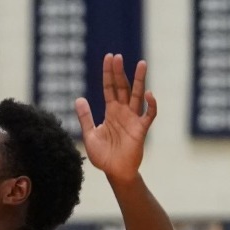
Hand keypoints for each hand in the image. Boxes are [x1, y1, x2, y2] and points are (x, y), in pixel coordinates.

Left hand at [75, 54, 156, 184]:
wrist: (114, 172)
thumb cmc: (103, 156)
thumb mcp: (90, 134)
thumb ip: (85, 117)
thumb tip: (78, 98)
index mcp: (111, 112)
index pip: (109, 88)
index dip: (109, 74)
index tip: (108, 58)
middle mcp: (123, 112)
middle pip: (122, 87)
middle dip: (120, 72)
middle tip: (117, 56)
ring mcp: (133, 119)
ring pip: (137, 95)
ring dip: (140, 80)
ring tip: (141, 64)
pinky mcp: (141, 129)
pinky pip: (148, 114)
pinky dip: (151, 104)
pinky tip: (149, 94)